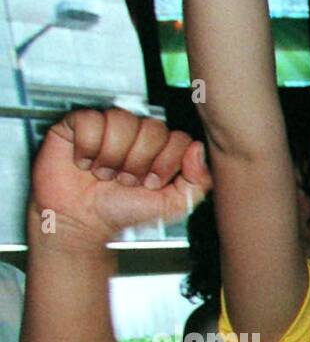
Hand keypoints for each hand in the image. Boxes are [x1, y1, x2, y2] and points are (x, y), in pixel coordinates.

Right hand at [28, 109, 209, 248]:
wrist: (84, 220)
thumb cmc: (124, 211)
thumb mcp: (173, 205)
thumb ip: (197, 182)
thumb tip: (198, 149)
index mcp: (161, 149)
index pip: (178, 138)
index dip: (166, 163)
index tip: (152, 184)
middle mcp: (137, 133)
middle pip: (153, 129)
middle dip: (140, 163)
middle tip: (126, 180)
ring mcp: (110, 126)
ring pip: (122, 121)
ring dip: (113, 157)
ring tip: (106, 174)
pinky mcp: (79, 123)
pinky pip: (90, 121)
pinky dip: (87, 148)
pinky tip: (85, 162)